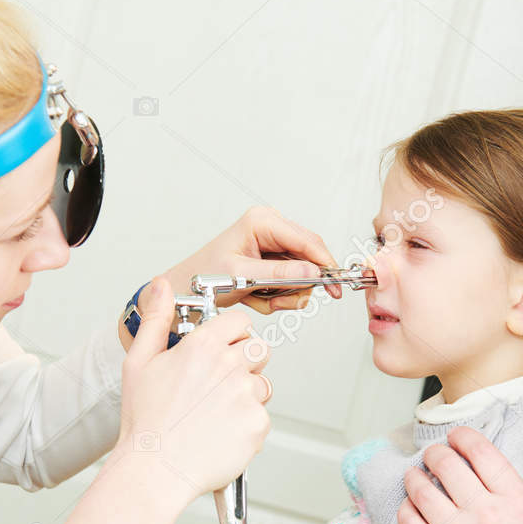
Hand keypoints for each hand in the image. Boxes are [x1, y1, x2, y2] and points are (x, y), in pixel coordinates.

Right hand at [111, 278, 271, 505]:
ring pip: (262, 385)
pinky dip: (245, 427)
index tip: (221, 349)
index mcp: (203, 346)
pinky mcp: (257, 424)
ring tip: (214, 415)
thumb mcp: (139, 362)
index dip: (232, 335)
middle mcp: (229, 366)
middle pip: (259, 350)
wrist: (155, 470)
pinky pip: (261, 417)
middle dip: (244, 364)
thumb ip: (156, 319)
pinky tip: (220, 434)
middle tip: (217, 387)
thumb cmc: (145, 421)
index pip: (239, 322)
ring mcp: (246, 395)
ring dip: (246, 397)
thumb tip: (161, 286)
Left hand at [166, 206, 343, 312]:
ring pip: (302, 274)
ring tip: (261, 300)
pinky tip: (259, 297)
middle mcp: (271, 228)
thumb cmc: (205, 275)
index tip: (334, 285)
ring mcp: (274, 244)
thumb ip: (279, 274)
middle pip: (309, 258)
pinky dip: (278, 296)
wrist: (188, 288)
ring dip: (285, 294)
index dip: (324, 263)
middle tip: (280, 301)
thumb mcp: (242, 275)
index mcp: (262, 221)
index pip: (306, 240)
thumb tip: (312, 272)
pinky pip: (292, 282)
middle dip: (297, 286)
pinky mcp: (274, 260)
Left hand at [398, 428, 522, 523]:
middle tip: (433, 456)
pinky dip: (405, 510)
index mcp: (516, 501)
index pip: (479, 451)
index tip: (455, 437)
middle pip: (446, 465)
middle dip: (435, 454)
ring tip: (416, 477)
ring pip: (422, 492)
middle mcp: (485, 515)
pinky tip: (410, 507)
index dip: (461, 436)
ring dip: (415, 478)